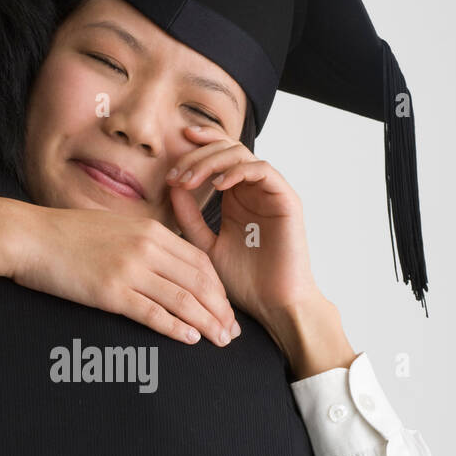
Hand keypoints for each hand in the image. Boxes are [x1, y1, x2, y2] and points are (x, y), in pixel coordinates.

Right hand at [10, 205, 241, 345]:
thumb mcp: (115, 228)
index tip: (226, 307)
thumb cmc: (66, 235)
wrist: (29, 237)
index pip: (200, 261)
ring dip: (207, 322)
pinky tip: (191, 339)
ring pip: (183, 300)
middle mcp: (146, 248)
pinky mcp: (111, 293)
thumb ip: (143, 243)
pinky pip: (154, 314)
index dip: (218, 288)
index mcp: (150, 231)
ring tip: (220, 341)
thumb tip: (165, 264)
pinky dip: (176, 328)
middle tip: (232, 332)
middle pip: (199, 282)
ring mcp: (129, 270)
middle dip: (220, 309)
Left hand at [166, 124, 321, 324]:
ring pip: (242, 154)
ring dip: (213, 162)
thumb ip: (189, 217)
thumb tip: (172, 186)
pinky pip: (263, 170)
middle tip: (176, 174)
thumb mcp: (204, 246)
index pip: (216, 157)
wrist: (272, 305)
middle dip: (197, 157)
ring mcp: (270, 192)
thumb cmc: (243, 281)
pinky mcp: (286, 199)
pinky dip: (239, 171)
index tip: (169, 161)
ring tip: (191, 180)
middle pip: (225, 149)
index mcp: (235, 197)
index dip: (195, 149)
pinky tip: (218, 184)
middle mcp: (253, 190)